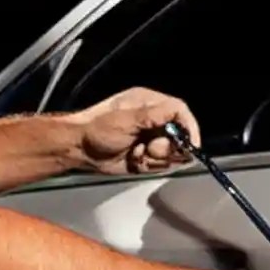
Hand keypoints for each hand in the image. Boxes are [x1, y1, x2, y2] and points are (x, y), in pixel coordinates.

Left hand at [70, 87, 200, 174]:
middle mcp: (153, 121)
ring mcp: (150, 139)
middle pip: (180, 135)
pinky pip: (160, 165)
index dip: (188, 128)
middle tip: (149, 149)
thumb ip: (155, 116)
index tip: (190, 145)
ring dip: (156, 158)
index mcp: (149, 104)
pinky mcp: (146, 156)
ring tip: (137, 154)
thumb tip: (179, 115)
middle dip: (167, 147)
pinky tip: (134, 160)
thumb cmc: (96, 129)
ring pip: (172, 153)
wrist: (79, 150)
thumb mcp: (126, 119)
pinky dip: (149, 166)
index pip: (180, 112)